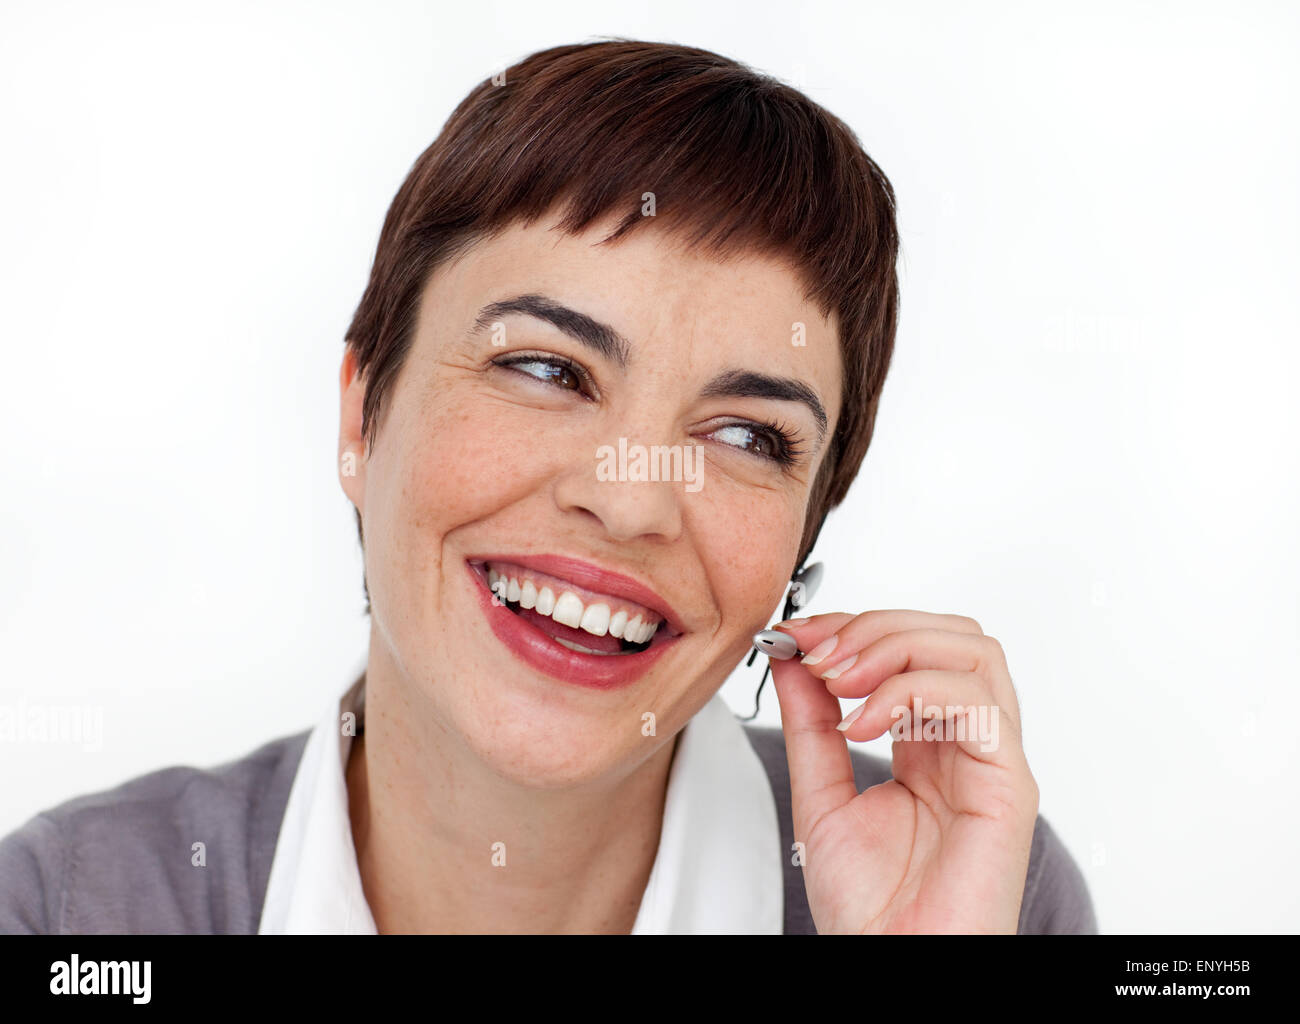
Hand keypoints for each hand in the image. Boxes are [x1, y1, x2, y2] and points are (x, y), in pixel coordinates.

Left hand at [768, 610, 1038, 933]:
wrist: (890, 966)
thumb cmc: (869, 908)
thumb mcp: (819, 793)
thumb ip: (809, 723)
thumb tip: (792, 656)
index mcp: (929, 744)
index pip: (913, 647)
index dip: (855, 626)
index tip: (797, 637)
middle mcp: (967, 744)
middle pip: (951, 636)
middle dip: (877, 627)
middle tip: (820, 656)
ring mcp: (993, 761)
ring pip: (974, 653)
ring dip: (896, 647)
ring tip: (841, 682)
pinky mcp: (1008, 786)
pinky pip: (979, 703)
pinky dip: (914, 691)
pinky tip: (865, 722)